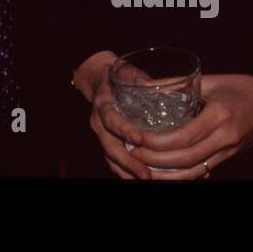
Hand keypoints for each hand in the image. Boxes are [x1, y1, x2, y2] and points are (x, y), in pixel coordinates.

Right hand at [76, 52, 152, 179]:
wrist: (99, 81)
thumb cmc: (117, 77)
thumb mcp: (126, 72)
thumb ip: (138, 78)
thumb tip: (153, 85)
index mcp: (102, 105)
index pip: (110, 119)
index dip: (123, 130)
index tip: (139, 139)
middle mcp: (99, 123)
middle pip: (110, 147)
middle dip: (128, 162)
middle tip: (146, 174)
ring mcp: (102, 136)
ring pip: (111, 158)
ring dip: (128, 171)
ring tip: (146, 179)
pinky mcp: (107, 143)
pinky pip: (114, 162)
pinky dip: (126, 172)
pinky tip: (140, 178)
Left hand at [127, 74, 252, 179]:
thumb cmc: (239, 87)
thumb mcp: (209, 80)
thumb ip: (176, 84)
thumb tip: (144, 85)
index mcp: (219, 115)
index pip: (184, 137)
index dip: (157, 142)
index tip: (137, 138)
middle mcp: (225, 137)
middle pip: (186, 158)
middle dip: (156, 160)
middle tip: (133, 153)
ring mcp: (229, 150)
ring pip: (194, 171)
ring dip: (166, 175)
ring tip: (142, 167)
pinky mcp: (229, 157)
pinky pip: (203, 171)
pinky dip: (182, 176)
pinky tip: (164, 173)